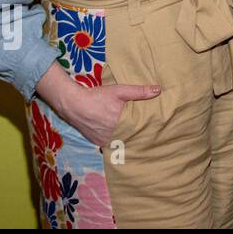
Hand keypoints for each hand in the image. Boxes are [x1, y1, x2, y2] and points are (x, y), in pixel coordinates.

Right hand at [36, 63, 160, 146]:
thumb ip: (139, 91)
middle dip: (138, 134)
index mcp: (121, 123)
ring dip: (127, 138)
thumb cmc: (97, 96)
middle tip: (148, 132)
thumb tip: (158, 90)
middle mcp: (113, 134)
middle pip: (130, 136)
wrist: (74, 104)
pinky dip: (116, 140)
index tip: (155, 128)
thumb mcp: (119, 90)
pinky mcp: (97, 142)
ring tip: (136, 135)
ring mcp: (104, 140)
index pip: (139, 129)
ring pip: (121, 141)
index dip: (147, 128)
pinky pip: (110, 144)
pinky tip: (121, 136)